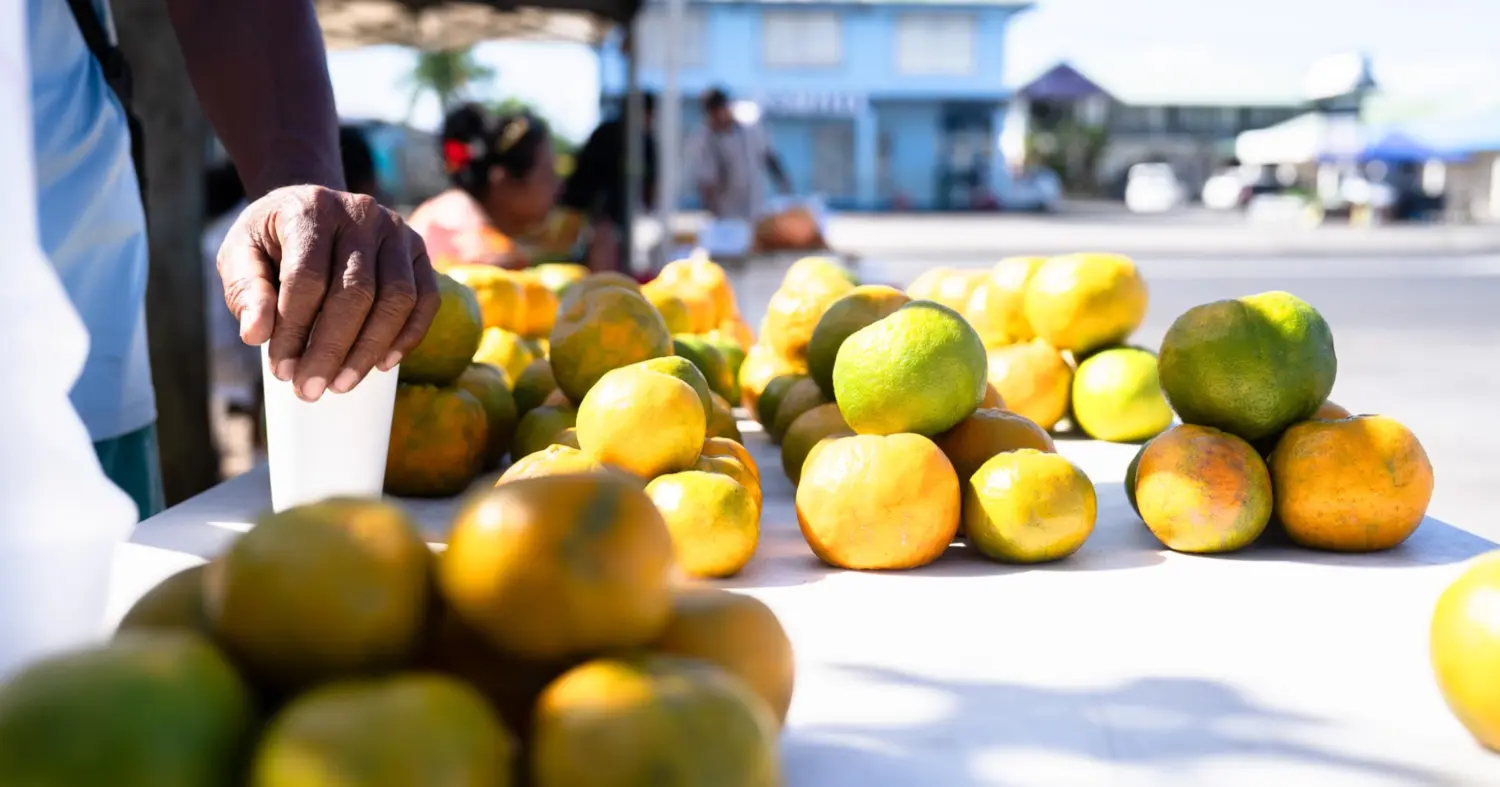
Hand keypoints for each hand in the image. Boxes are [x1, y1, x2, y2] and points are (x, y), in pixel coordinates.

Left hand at [217, 185, 439, 401]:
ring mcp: (397, 231)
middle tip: (310, 390)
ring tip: (342, 384)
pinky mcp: (419, 251)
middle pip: (356, 292)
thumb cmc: (272, 240)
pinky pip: (426, 299)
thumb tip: (256, 335)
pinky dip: (408, 337)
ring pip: (397, 298)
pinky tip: (381, 364)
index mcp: (312, 209)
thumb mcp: (241, 254)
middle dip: (332, 349)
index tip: (281, 370)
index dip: (294, 329)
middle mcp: (361, 213)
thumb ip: (247, 291)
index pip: (308, 277)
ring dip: (370, 349)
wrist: (309, 208)